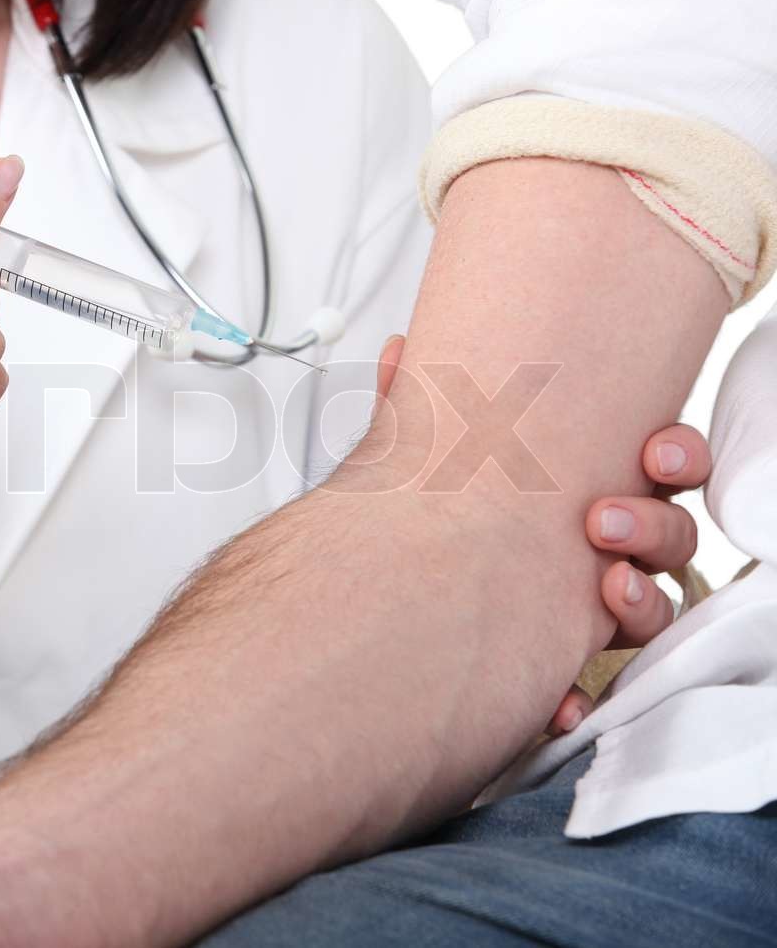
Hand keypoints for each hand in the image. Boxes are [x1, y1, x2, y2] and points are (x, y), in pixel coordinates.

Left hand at [376, 335, 708, 735]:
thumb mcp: (416, 465)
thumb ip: (409, 409)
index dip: (674, 454)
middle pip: (668, 533)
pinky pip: (589, 686)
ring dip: (636, 600)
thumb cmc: (430, 527)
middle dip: (652, 522)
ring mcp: (590, 608)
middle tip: (602, 519)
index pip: (660, 464)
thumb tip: (395, 354)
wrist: (383, 617)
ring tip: (604, 589)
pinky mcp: (559, 665)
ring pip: (649, 607)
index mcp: (588, 486)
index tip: (655, 447)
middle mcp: (603, 548)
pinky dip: (576, 695)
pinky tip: (558, 702)